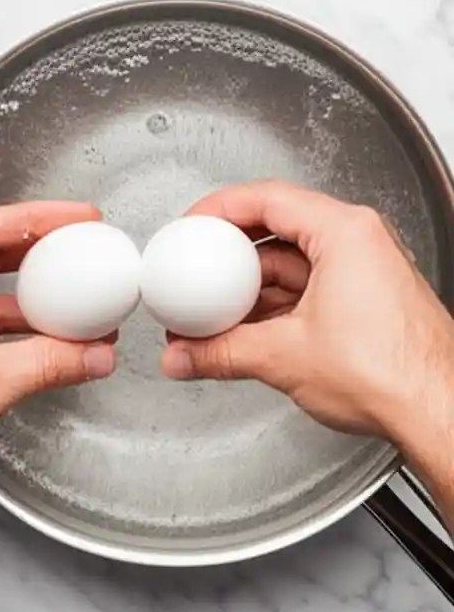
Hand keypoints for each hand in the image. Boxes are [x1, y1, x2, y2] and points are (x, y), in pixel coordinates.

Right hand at [161, 181, 453, 445]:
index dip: (219, 209)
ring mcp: (364, 272)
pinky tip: (246, 332)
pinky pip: (306, 289)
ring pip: (290, 265)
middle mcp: (360, 243)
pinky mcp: (365, 302)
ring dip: (247, 289)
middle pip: (277, 230)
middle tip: (195, 270)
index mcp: (346, 233)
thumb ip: (219, 352)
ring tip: (213, 314)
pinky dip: (272, 307)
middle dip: (228, 257)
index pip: (268, 198)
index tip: (191, 226)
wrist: (439, 413)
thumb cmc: (394, 375)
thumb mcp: (282, 357)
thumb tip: (184, 354)